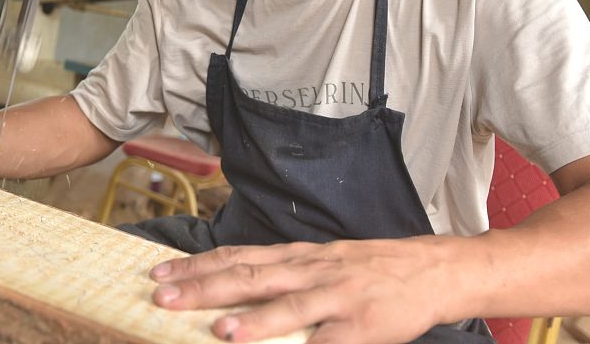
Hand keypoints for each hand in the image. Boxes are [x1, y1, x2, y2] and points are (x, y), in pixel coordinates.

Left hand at [148, 237, 454, 343]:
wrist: (430, 270)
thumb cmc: (368, 270)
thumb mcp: (321, 262)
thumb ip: (281, 274)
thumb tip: (232, 288)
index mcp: (297, 256)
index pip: (237, 255)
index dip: (197, 264)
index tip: (159, 270)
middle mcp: (310, 270)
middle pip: (250, 276)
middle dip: (204, 287)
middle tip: (164, 296)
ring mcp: (336, 297)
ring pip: (289, 306)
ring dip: (254, 319)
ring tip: (219, 328)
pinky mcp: (362, 326)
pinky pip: (329, 342)